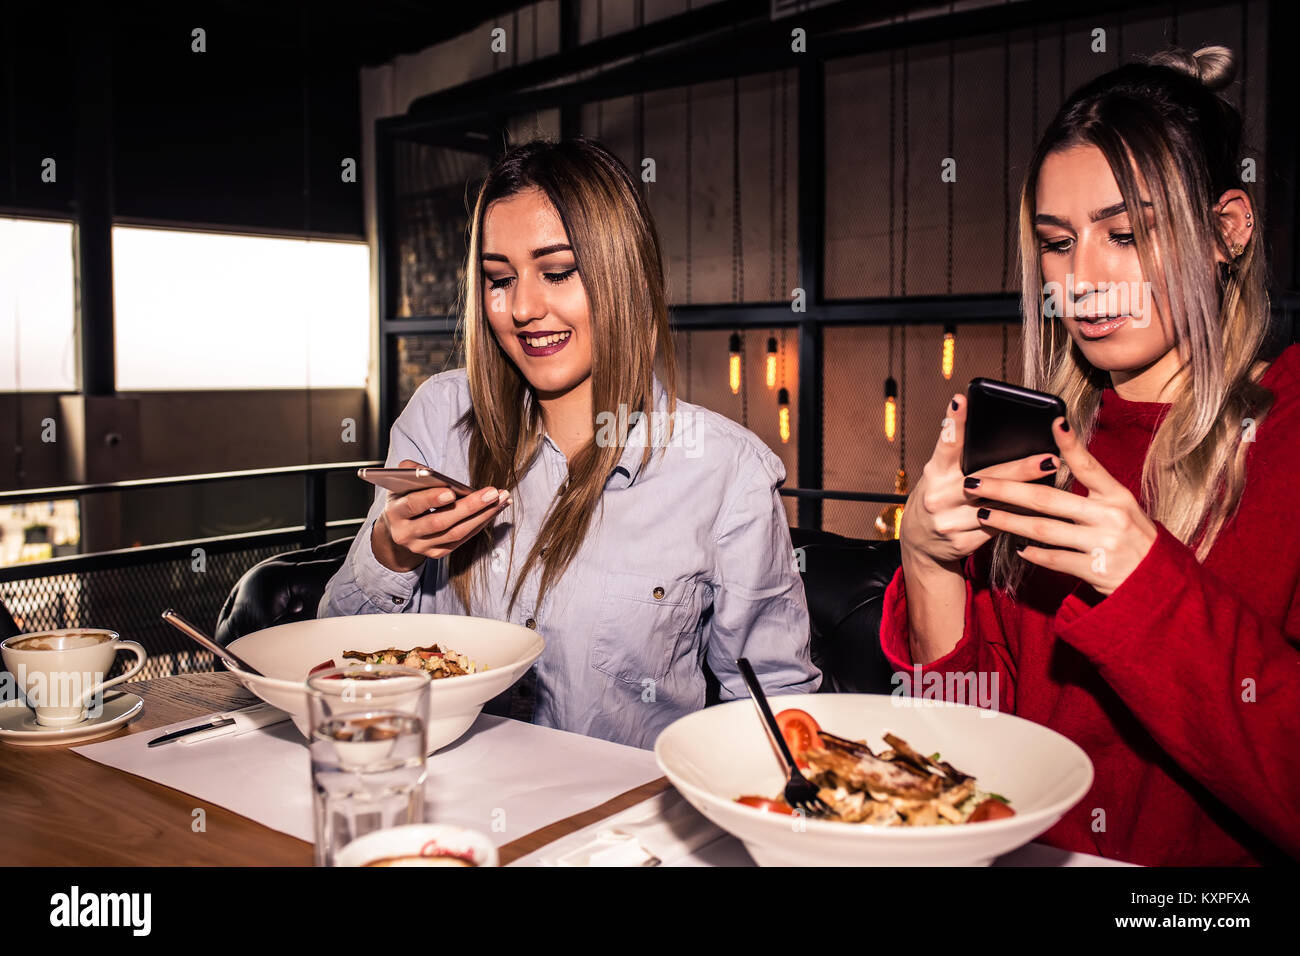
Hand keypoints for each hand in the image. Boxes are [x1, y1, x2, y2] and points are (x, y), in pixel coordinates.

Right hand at [371, 459, 511, 571]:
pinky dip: (479, 524)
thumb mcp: (400, 483)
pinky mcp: (436, 553)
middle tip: (492, 493)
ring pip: (455, 533)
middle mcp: (406, 534)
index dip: (431, 499)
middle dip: (469, 507)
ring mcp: (422, 547)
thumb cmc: (403, 498)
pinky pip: (461, 540)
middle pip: (440, 522)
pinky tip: (494, 510)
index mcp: (395, 513)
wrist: (397, 529)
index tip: (451, 491)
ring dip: (482, 516)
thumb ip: (409, 472)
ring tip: (501, 499)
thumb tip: (426, 471)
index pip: (412, 506)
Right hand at [900, 393, 1061, 567]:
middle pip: (986, 479)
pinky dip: (1020, 518)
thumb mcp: (941, 476)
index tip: (961, 400)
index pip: (946, 444)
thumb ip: (962, 460)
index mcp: (934, 473)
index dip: (954, 422)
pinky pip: (999, 528)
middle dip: (1021, 469)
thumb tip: (1003, 437)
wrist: (921, 543)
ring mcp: (949, 522)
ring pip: (998, 507)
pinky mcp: (962, 543)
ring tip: (1058, 485)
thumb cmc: (941, 497)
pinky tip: (1041, 511)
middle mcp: (939, 497)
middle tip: (1050, 458)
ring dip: (1029, 496)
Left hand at [966, 417, 1158, 595]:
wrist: (1157, 583)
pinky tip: (1017, 547)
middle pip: (1047, 499)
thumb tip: (1057, 463)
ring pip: (1043, 529)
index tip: (1054, 423)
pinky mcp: (1094, 570)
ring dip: (1009, 522)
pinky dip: (1033, 552)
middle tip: (974, 483)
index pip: (1089, 466)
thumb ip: (1095, 490)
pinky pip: (1054, 559)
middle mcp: (1110, 516)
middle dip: (1006, 490)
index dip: (1071, 445)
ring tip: (984, 514)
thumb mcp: (1124, 508)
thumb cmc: (1134, 539)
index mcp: (1118, 496)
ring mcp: (1102, 544)